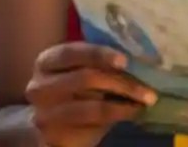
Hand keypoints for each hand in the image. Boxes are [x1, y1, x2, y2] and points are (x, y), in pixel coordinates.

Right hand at [25, 42, 156, 146]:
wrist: (55, 125)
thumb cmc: (77, 90)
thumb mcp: (86, 70)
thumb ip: (103, 62)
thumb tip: (141, 57)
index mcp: (46, 62)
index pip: (70, 52)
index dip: (98, 54)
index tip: (124, 60)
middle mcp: (39, 87)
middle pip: (84, 78)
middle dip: (122, 82)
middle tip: (149, 89)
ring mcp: (43, 114)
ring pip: (90, 106)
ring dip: (124, 103)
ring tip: (146, 101)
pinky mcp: (53, 135)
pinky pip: (91, 125)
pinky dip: (117, 116)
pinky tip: (132, 112)